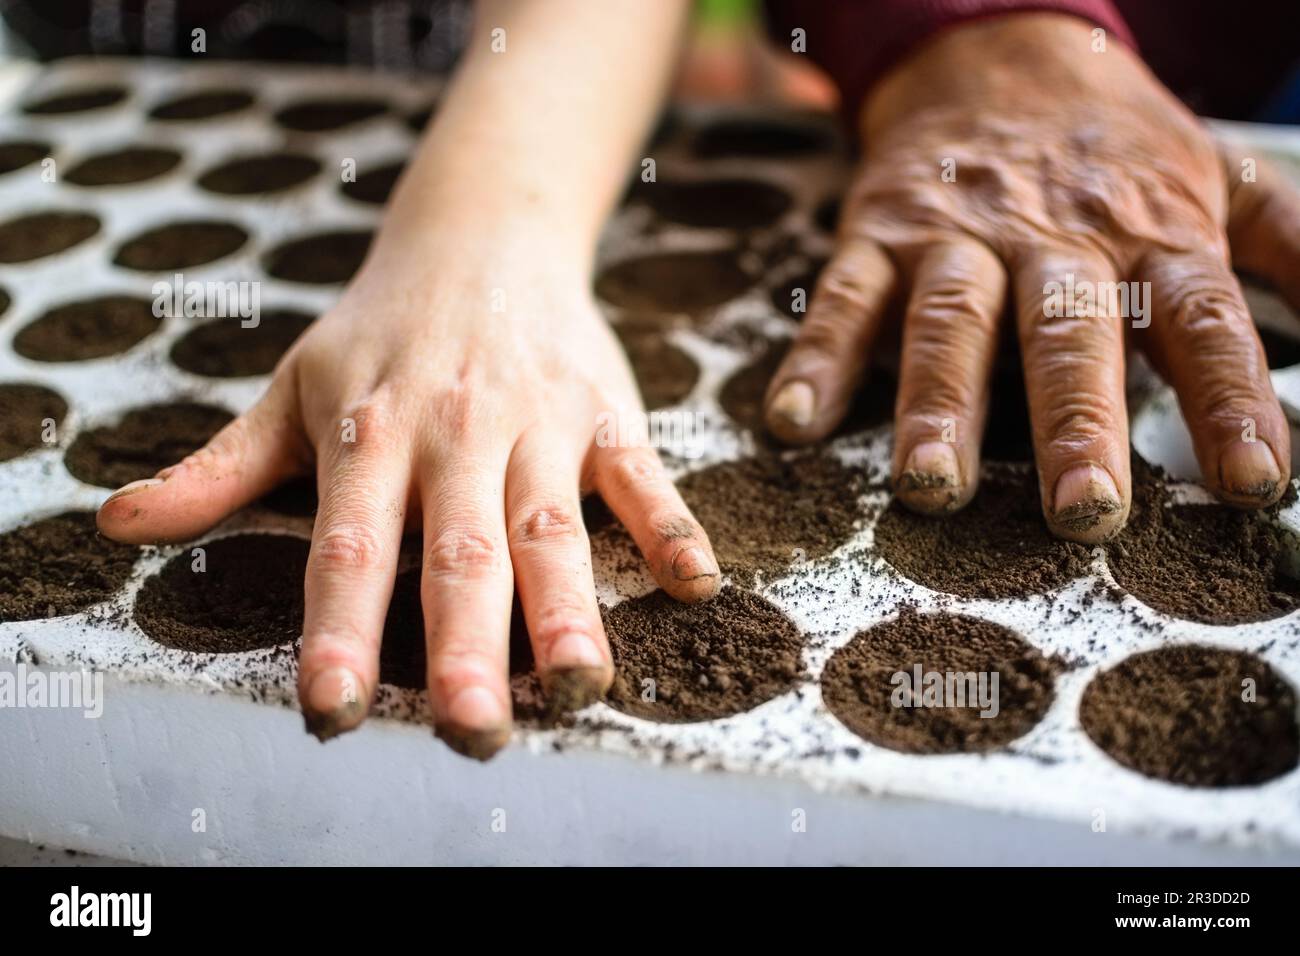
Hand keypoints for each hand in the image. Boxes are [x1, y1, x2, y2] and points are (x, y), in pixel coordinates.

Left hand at [97, 232, 719, 757]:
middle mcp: (455, 433)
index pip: (350, 545)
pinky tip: (695, 586)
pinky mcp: (604, 410)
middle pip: (461, 550)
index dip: (338, 628)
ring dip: (567, 606)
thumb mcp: (291, 388)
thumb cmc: (379, 330)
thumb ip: (219, 466)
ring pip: (553, 524)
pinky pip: (641, 474)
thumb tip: (117, 523)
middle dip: (465, 642)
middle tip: (469, 727)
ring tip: (577, 686)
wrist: (481, 236)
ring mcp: (537, 420)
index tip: (331, 709)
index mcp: (371, 434)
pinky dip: (671, 526)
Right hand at [764, 13, 1299, 541]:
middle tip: (1083, 514)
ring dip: (937, 404)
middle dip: (1075, 424)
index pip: (1200, 321)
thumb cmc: (1116, 146)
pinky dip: (819, 357)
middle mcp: (1054, 240)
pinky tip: (796, 421)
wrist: (995, 53)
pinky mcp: (878, 234)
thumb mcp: (1224, 179)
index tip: (1255, 485)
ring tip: (929, 486)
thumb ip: (1295, 248)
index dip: (1231, 400)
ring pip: (948, 321)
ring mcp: (957, 237)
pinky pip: (843, 297)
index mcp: (1149, 234)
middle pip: (1068, 333)